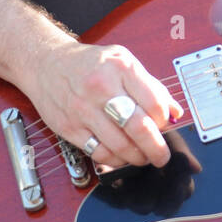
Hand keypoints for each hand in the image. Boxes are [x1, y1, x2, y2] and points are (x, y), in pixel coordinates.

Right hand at [18, 40, 183, 169]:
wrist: (45, 63)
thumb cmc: (89, 62)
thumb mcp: (123, 61)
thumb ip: (151, 86)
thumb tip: (175, 111)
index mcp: (120, 68)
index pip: (154, 102)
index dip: (164, 120)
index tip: (165, 125)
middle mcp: (101, 88)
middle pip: (138, 127)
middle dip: (156, 148)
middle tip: (162, 156)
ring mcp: (83, 110)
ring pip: (119, 145)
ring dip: (137, 157)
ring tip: (143, 157)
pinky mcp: (69, 128)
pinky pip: (98, 152)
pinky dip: (115, 160)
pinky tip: (121, 157)